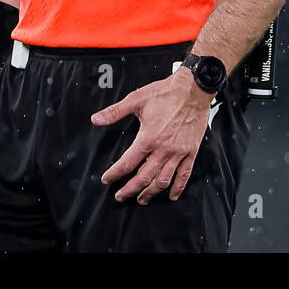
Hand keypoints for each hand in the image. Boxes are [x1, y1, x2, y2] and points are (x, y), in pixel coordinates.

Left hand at [91, 68, 214, 203]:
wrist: (193, 90)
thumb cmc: (165, 93)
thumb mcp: (136, 99)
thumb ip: (115, 112)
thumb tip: (95, 119)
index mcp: (148, 138)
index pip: (127, 163)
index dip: (114, 174)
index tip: (107, 179)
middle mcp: (163, 150)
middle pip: (143, 178)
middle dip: (130, 190)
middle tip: (120, 196)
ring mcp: (178, 153)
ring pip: (162, 180)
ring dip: (150, 193)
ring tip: (141, 199)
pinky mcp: (191, 152)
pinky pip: (184, 175)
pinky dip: (177, 188)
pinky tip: (171, 195)